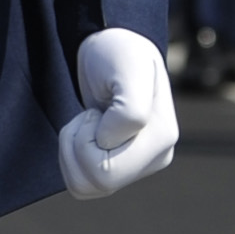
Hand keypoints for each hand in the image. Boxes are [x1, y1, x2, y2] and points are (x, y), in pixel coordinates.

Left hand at [58, 27, 178, 199]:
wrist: (110, 47)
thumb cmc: (117, 52)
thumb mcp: (127, 67)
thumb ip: (131, 111)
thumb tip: (115, 144)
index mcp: (162, 137)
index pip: (105, 170)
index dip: (86, 138)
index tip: (97, 108)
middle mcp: (157, 157)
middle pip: (97, 182)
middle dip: (76, 146)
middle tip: (87, 115)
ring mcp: (139, 165)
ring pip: (87, 186)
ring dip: (72, 152)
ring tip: (87, 121)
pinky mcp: (121, 167)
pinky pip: (84, 184)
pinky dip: (72, 159)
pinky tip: (85, 133)